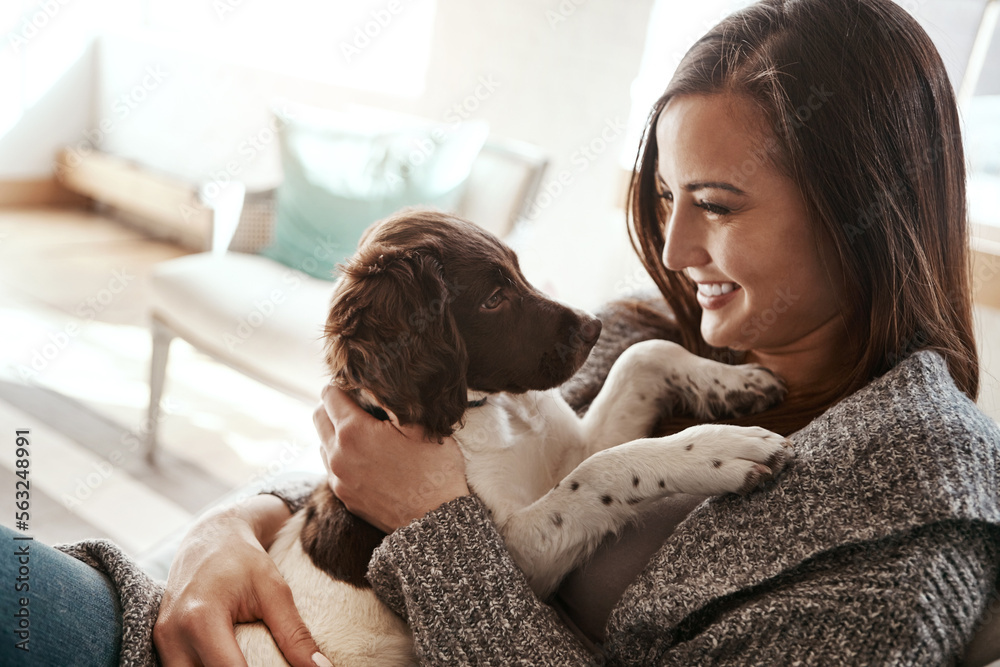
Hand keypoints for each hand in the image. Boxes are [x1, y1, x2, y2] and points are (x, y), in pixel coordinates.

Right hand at [153, 494, 331, 666]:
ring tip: (251, 660)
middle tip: (267, 664)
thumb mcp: (275, 591)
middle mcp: (173, 634)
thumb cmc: (244, 558)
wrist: (212, 534)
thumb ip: (295, 634)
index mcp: (201, 619)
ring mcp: (163, 640)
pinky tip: (233, 660)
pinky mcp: (162, 642)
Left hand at [314, 384, 469, 532]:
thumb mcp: (419, 425)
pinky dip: (342, 456)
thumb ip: (391, 401)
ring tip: (364, 432)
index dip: (344, 386)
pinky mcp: (344, 496)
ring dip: (336, 432)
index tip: (359, 388)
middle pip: (318, 417)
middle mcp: (337, 454)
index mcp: (353, 431)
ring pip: (323, 443)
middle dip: (334, 406)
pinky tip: (367, 457)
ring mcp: (338, 478)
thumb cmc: (434, 469)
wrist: (435, 519)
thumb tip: (374, 385)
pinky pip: (332, 467)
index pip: (329, 395)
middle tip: (358, 405)